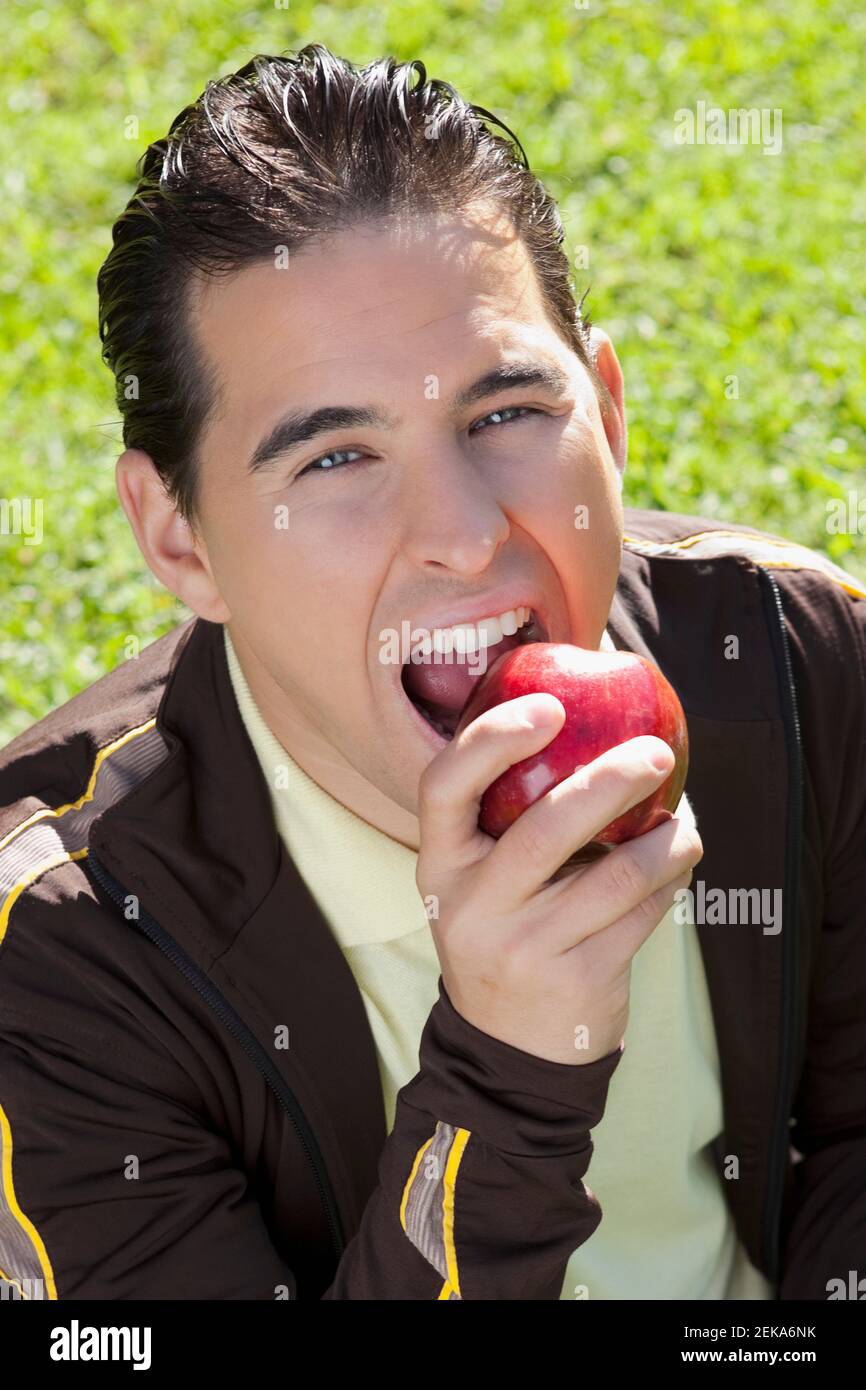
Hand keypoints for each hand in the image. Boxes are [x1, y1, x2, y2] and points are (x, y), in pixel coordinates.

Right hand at [416, 693, 703, 1064]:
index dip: (492, 740)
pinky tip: (680, 864)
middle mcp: (472, 907)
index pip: (444, 787)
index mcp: (440, 867)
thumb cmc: (504, 933)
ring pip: (614, 877)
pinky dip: (671, 881)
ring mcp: (525, 949)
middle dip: (609, 782)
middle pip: (543, 830)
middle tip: (657, 753)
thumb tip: (583, 719)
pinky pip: (641, 915)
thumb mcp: (477, 884)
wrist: (508, 1052)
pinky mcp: (578, 981)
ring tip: (685, 824)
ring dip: (666, 842)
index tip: (549, 706)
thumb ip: (505, 818)